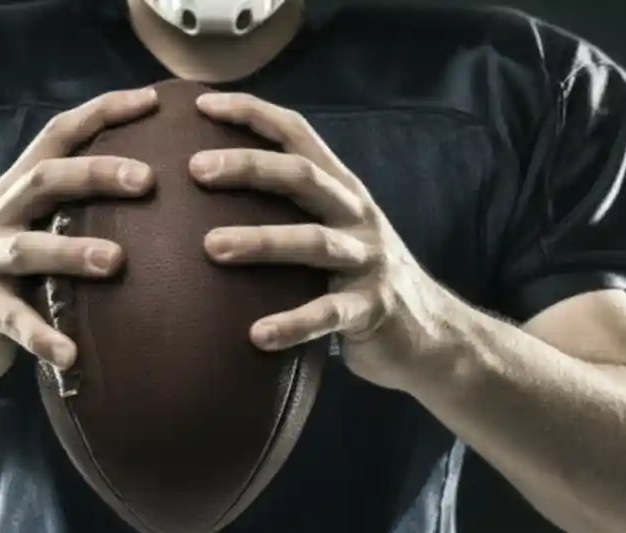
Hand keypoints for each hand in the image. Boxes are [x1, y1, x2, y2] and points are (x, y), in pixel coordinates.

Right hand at [0, 87, 158, 389]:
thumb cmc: (12, 281)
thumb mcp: (38, 234)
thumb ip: (78, 213)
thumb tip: (162, 195)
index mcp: (17, 189)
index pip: (57, 134)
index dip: (101, 112)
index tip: (152, 100)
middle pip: (44, 179)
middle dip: (95, 173)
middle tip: (148, 179)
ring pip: (28, 248)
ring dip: (72, 251)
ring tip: (116, 261)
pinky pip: (13, 321)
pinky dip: (43, 337)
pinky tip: (72, 355)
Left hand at [191, 92, 441, 391]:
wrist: (430, 332)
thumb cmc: (357, 277)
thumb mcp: (329, 230)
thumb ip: (287, 209)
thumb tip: (205, 193)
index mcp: (340, 189)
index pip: (297, 134)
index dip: (253, 114)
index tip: (202, 103)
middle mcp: (355, 214)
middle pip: (302, 176)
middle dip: (249, 167)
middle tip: (195, 169)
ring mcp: (369, 260)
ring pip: (313, 241)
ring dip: (261, 241)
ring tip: (211, 247)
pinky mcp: (373, 308)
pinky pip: (329, 313)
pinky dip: (293, 323)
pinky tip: (257, 335)